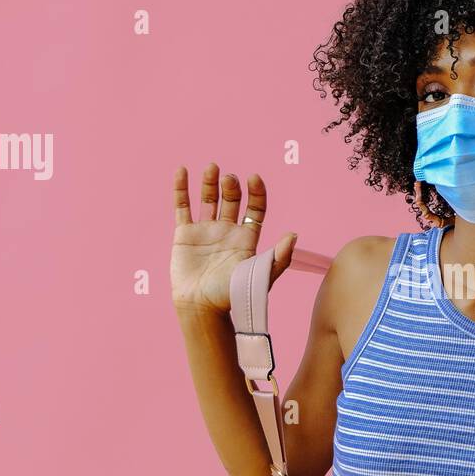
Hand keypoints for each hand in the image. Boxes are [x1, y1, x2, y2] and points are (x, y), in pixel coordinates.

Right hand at [170, 166, 296, 314]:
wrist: (203, 308)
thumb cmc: (234, 295)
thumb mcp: (261, 275)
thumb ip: (279, 257)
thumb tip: (293, 235)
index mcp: (247, 238)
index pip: (255, 208)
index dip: (256, 192)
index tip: (254, 178)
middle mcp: (227, 231)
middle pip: (232, 199)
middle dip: (231, 186)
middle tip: (229, 178)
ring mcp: (205, 230)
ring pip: (208, 198)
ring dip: (210, 182)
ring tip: (212, 168)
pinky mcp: (184, 234)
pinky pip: (182, 206)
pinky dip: (181, 188)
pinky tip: (182, 171)